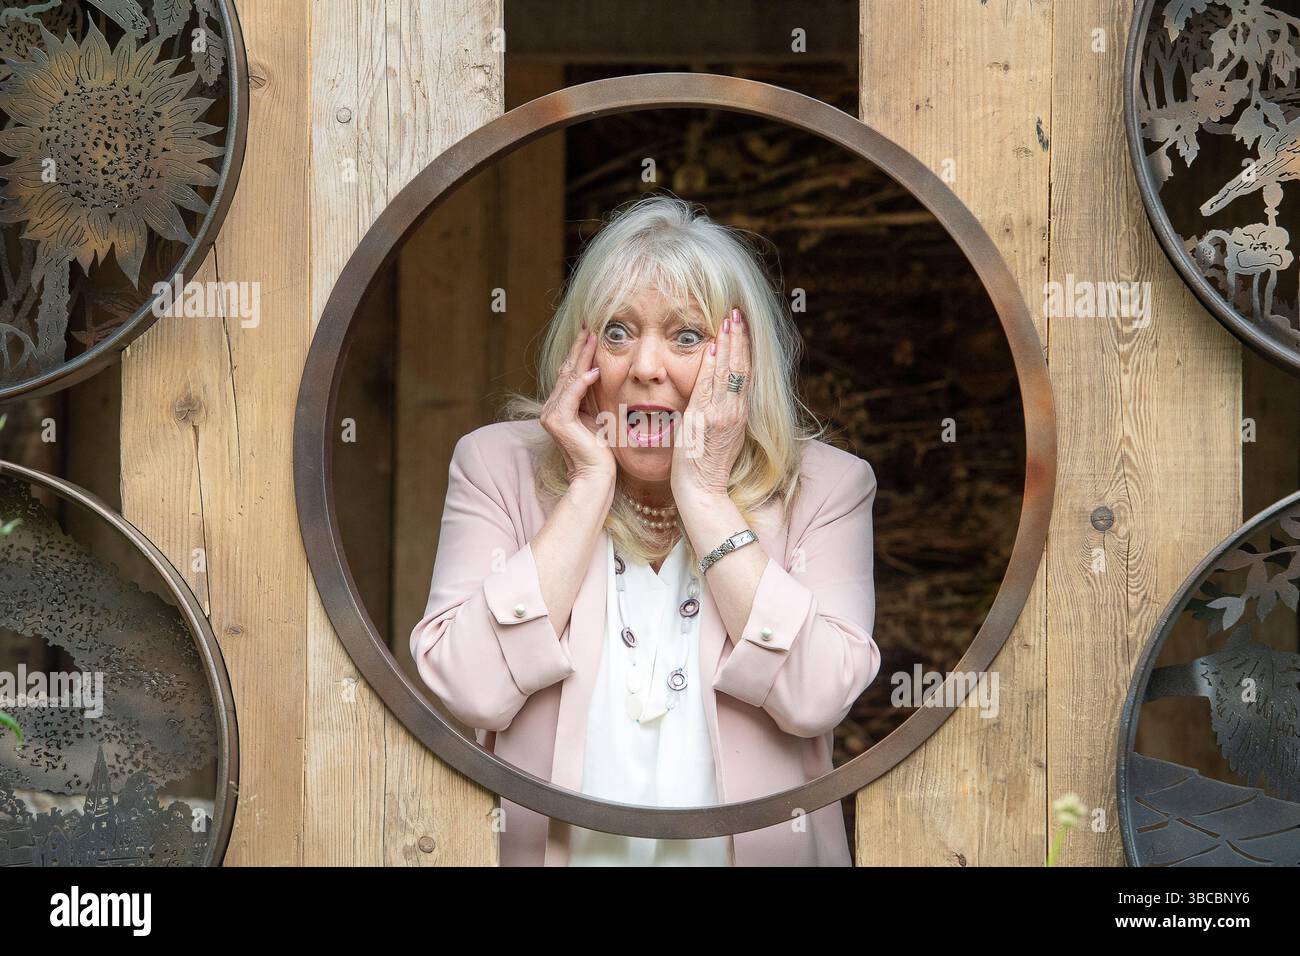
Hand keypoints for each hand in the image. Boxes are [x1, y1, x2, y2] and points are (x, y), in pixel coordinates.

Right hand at [540, 321, 615, 484]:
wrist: (597, 474)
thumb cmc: (601, 448)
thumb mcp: (597, 415)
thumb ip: (592, 396)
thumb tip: (598, 373)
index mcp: (559, 406)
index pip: (569, 372)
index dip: (579, 351)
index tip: (590, 331)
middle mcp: (551, 408)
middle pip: (567, 370)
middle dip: (580, 347)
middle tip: (590, 325)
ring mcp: (551, 415)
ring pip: (569, 379)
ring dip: (582, 356)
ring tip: (593, 337)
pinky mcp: (558, 422)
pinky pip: (571, 396)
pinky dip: (582, 383)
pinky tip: (594, 370)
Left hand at [672, 306, 750, 500]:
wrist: (702, 490)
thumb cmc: (704, 465)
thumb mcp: (718, 434)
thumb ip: (716, 411)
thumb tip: (710, 393)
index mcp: (738, 414)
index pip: (743, 373)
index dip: (743, 348)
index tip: (740, 326)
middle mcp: (734, 411)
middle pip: (740, 367)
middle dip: (739, 338)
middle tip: (737, 312)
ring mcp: (722, 415)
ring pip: (729, 372)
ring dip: (729, 343)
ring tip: (728, 319)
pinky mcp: (707, 420)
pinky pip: (710, 387)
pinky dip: (713, 365)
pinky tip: (713, 346)